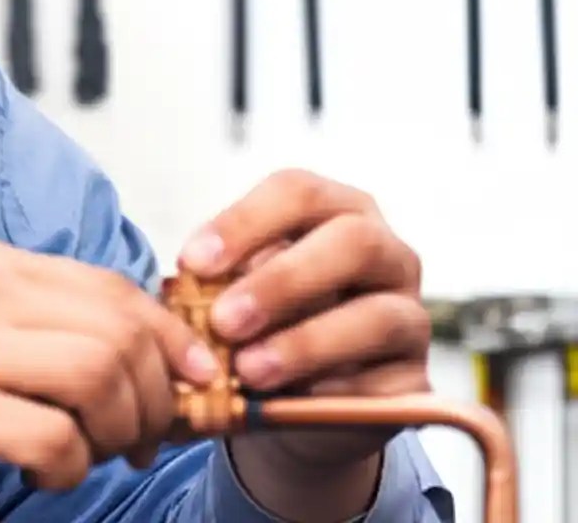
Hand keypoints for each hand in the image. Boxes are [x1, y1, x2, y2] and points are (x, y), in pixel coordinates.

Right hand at [0, 239, 216, 503]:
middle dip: (157, 394)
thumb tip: (111, 349)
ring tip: (90, 456)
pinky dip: (69, 467)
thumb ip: (18, 315)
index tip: (191, 381)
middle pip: (123, 332)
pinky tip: (41, 474)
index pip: (115, 288)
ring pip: (103, 376)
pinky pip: (56, 437)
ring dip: (118, 430)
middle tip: (144, 438)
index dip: (169, 339)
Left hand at [176, 170, 429, 515]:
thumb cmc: (257, 326)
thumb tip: (180, 288)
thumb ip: (215, 284)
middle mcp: (384, 253)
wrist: (290, 400)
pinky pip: (384, 382)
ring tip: (246, 370)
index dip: (244, 222)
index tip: (192, 262)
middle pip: (351, 242)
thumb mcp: (231, 296)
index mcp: (334, 212)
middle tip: (224, 321)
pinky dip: (331, 391)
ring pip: (376, 316)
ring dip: (304, 343)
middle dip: (282, 281)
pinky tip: (287, 402)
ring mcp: (409, 315)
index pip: (298, 192)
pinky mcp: (414, 380)